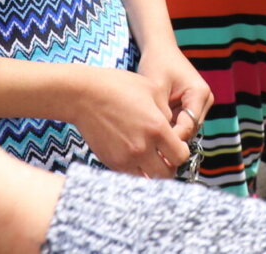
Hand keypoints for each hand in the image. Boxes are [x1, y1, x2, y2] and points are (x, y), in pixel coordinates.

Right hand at [71, 66, 191, 177]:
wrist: (84, 95)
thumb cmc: (118, 87)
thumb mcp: (152, 90)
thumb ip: (168, 112)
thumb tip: (174, 129)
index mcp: (157, 129)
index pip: (181, 156)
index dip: (182, 151)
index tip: (177, 144)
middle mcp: (142, 148)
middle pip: (167, 174)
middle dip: (170, 165)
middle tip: (166, 154)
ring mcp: (125, 158)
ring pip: (149, 178)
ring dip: (153, 170)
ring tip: (150, 155)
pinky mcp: (112, 162)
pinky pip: (131, 176)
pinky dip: (137, 170)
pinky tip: (135, 154)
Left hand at [135, 45, 212, 142]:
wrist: (160, 48)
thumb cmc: (156, 64)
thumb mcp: (156, 89)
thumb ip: (161, 114)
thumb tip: (159, 141)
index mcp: (200, 94)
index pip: (187, 126)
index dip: (170, 140)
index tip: (151, 150)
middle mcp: (205, 100)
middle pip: (189, 130)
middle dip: (169, 138)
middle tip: (148, 149)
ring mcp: (201, 103)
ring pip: (185, 129)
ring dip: (169, 132)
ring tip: (148, 139)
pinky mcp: (192, 105)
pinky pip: (181, 123)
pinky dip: (169, 126)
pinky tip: (152, 128)